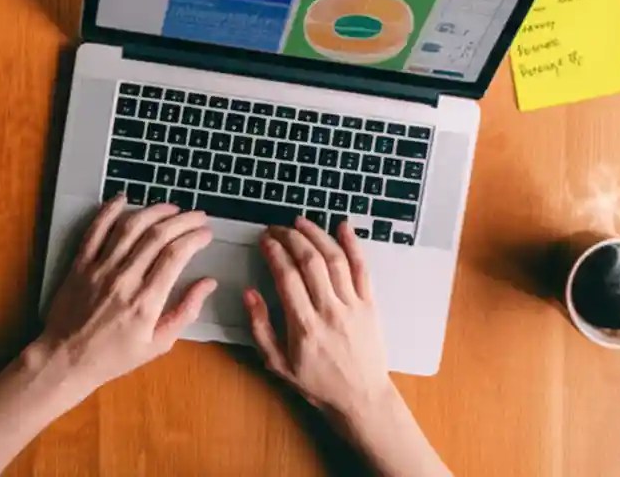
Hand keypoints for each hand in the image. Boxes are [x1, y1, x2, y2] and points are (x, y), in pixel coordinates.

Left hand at [37, 196, 217, 391]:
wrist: (66, 359)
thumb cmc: (114, 356)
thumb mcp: (158, 344)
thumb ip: (186, 311)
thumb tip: (208, 283)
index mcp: (146, 302)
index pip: (176, 256)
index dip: (195, 238)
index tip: (206, 234)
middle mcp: (123, 280)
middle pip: (158, 236)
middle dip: (183, 220)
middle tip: (197, 216)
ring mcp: (99, 269)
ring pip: (130, 227)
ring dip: (154, 210)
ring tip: (171, 207)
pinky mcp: (80, 265)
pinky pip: (95, 230)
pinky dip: (109, 210)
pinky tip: (123, 199)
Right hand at [243, 217, 393, 423]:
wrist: (361, 398)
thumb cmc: (317, 383)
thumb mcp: (277, 363)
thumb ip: (260, 328)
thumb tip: (249, 294)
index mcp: (303, 326)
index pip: (286, 276)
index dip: (274, 252)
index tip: (264, 240)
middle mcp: (329, 311)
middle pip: (310, 261)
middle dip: (291, 237)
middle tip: (278, 228)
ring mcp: (353, 306)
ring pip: (335, 259)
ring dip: (317, 235)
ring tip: (301, 222)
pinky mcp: (370, 305)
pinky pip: (363, 269)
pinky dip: (354, 245)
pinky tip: (343, 227)